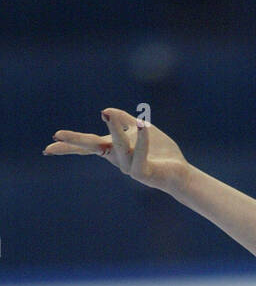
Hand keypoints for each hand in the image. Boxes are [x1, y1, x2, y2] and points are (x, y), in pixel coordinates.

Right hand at [43, 108, 188, 192]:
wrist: (179, 171)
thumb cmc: (159, 151)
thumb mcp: (139, 129)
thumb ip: (123, 119)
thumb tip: (105, 111)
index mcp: (113, 148)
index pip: (87, 146)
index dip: (68, 146)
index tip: (47, 148)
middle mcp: (117, 159)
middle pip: (92, 149)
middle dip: (74, 142)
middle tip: (55, 135)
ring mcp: (129, 167)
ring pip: (117, 147)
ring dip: (114, 131)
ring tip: (108, 115)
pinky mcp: (143, 173)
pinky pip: (139, 156)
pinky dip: (140, 141)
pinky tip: (142, 126)